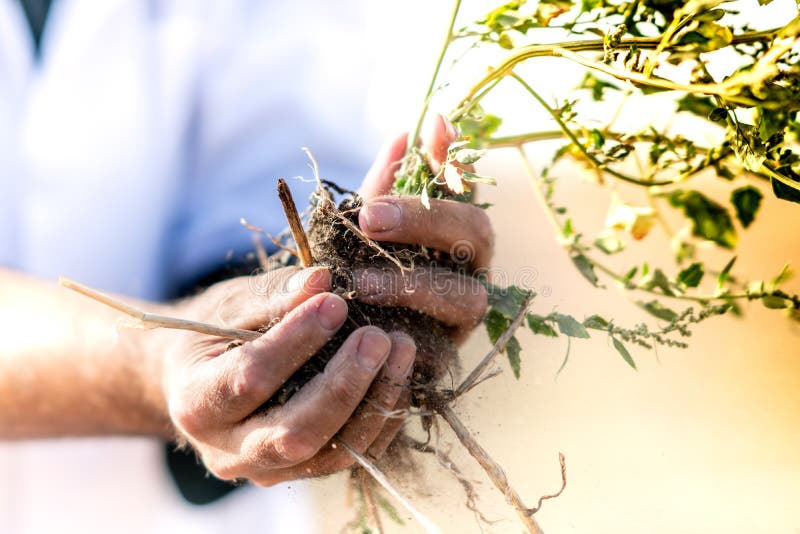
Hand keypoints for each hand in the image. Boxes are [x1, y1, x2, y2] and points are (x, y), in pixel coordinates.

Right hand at [158, 267, 415, 485]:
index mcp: (195, 403)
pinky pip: (350, 457)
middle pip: (295, 433)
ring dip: (374, 401)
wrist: (202, 379)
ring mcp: (266, 470)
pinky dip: (380, 417)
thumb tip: (322, 280)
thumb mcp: (229, 305)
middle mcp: (226, 451)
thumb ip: (272, 295)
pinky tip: (398, 376)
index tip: (335, 302)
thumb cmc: (214, 333)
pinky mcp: (301, 473)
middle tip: (379, 335)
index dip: (296, 341)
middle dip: (344, 383)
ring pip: (330, 453)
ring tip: (401, 349)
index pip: (249, 378)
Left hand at [357, 114, 492, 343]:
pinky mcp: (442, 363)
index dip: (446, 171)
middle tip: (368, 219)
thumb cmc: (358, 270)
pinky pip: (438, 353)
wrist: (336, 337)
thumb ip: (389, 185)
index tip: (417, 143)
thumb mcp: (367, 227)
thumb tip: (413, 129)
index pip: (467, 194)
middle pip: (476, 239)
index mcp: (458, 237)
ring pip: (467, 299)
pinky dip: (404, 341)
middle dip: (425, 224)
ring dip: (412, 286)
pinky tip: (366, 331)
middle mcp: (471, 273)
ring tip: (356, 281)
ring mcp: (462, 321)